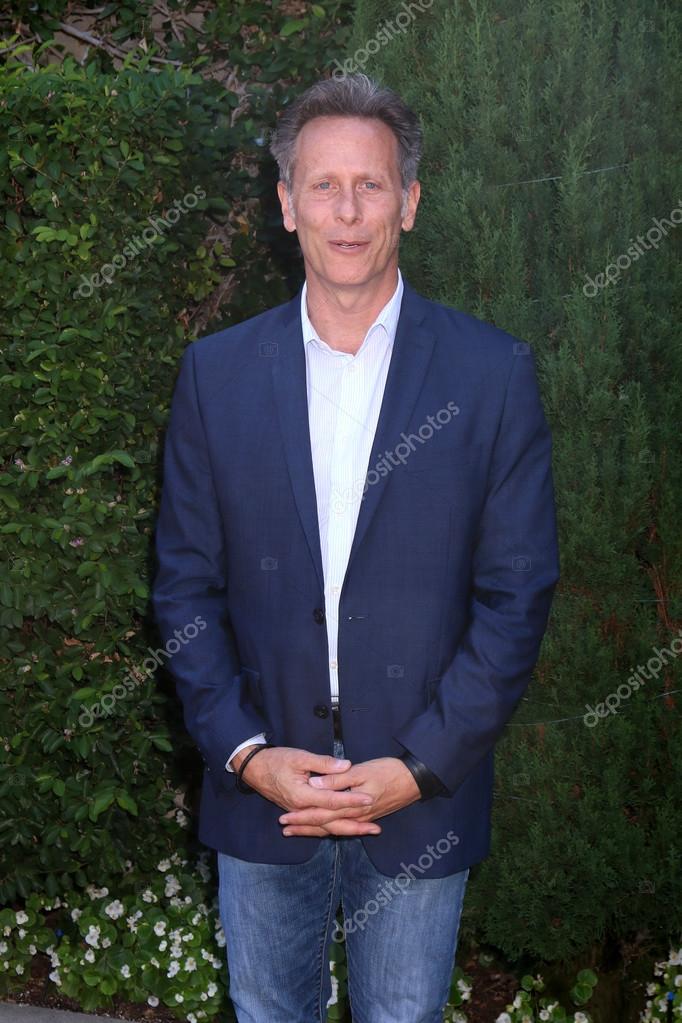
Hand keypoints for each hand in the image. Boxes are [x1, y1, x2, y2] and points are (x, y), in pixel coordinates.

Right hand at [233, 745, 379, 831]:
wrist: (254, 769)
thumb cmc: (276, 760)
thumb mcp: (299, 757)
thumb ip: (323, 763)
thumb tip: (346, 765)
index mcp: (302, 795)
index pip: (333, 801)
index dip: (352, 800)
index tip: (370, 799)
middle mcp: (302, 809)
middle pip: (332, 822)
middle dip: (355, 825)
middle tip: (376, 828)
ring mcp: (299, 813)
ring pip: (325, 827)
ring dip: (347, 830)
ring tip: (367, 831)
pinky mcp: (298, 812)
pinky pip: (318, 826)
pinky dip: (332, 829)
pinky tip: (345, 830)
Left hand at [278, 757, 421, 836]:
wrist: (416, 779)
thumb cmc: (388, 771)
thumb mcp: (361, 771)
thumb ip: (337, 780)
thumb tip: (315, 784)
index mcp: (351, 804)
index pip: (321, 814)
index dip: (301, 817)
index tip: (284, 819)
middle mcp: (356, 815)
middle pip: (325, 824)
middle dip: (304, 827)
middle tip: (285, 829)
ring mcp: (364, 817)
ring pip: (336, 827)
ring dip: (317, 830)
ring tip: (299, 832)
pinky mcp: (371, 815)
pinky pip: (347, 826)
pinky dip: (334, 829)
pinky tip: (328, 830)